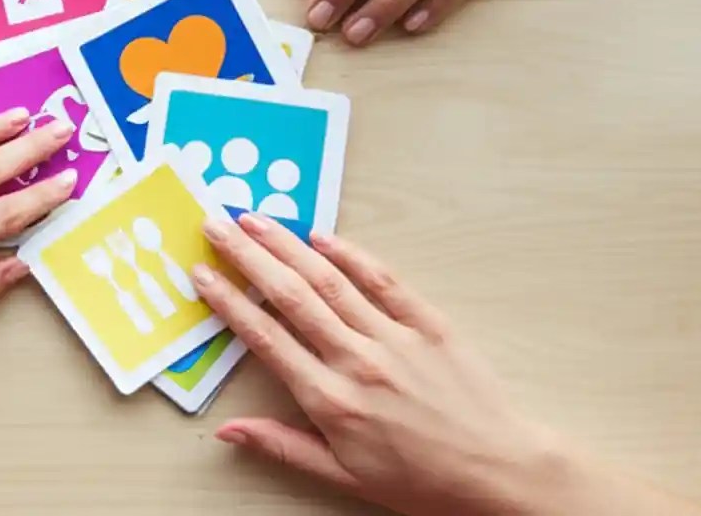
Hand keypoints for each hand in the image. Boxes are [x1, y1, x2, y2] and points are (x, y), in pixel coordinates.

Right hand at [194, 214, 559, 515]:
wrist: (498, 475)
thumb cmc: (422, 482)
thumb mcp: (343, 476)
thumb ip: (282, 446)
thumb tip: (228, 431)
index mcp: (330, 400)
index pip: (265, 338)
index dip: (228, 301)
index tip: (202, 274)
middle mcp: (357, 361)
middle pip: (290, 296)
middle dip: (247, 256)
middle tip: (216, 225)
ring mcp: (394, 338)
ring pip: (330, 280)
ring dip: (287, 245)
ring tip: (257, 219)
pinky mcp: (430, 325)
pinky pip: (385, 281)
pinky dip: (352, 255)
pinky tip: (323, 236)